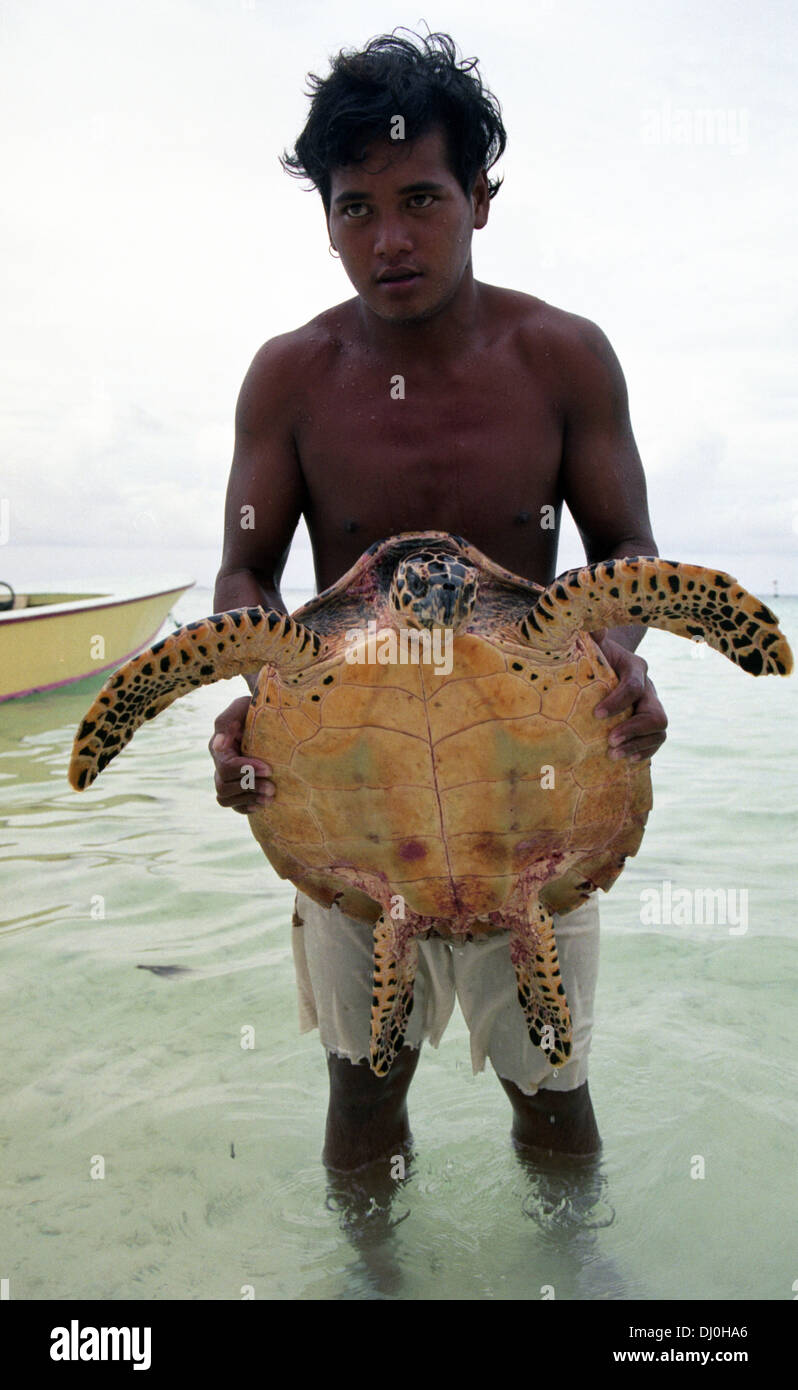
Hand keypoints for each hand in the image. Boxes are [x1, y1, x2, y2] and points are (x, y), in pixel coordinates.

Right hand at [209, 695, 274, 813]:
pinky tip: (264, 804)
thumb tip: (218, 744)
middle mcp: (219, 764)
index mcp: (219, 746)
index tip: (268, 769)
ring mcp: (227, 777)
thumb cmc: (255, 707)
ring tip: (271, 797)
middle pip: (223, 786)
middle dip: (249, 788)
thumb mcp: (242, 705)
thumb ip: (227, 720)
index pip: (226, 766)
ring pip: (225, 798)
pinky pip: (234, 805)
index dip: (246, 771)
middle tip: (273, 787)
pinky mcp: (238, 786)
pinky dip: (246, 808)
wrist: (267, 715)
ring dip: (248, 800)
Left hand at [591, 633, 667, 761]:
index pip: (634, 686)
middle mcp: (649, 689)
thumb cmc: (594, 653)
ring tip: (612, 754)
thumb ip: (593, 635)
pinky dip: (644, 752)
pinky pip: (656, 741)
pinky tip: (627, 760)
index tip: (597, 714)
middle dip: (634, 729)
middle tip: (610, 740)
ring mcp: (651, 707)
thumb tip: (595, 627)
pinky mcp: (647, 724)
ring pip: (659, 731)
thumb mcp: (592, 643)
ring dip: (638, 745)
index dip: (619, 701)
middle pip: (655, 714)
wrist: (604, 662)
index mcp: (636, 667)